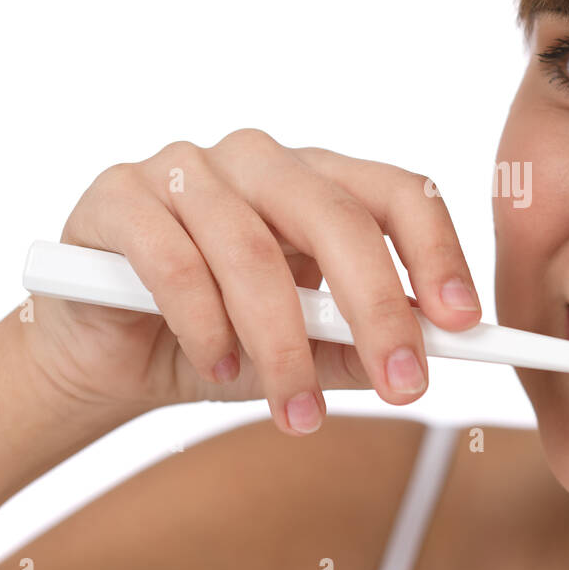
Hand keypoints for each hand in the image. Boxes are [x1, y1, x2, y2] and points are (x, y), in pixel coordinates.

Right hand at [21, 128, 482, 433]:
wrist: (104, 352)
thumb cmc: (213, 338)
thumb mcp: (298, 349)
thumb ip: (354, 347)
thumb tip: (422, 359)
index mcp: (315, 180)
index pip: (395, 192)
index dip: (437, 251)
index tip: (464, 322)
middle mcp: (258, 160)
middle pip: (335, 217)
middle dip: (376, 308)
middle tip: (403, 384)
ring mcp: (185, 169)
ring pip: (252, 250)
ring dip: (282, 343)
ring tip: (296, 408)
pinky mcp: (118, 196)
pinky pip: (174, 260)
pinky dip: (205, 325)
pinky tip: (221, 369)